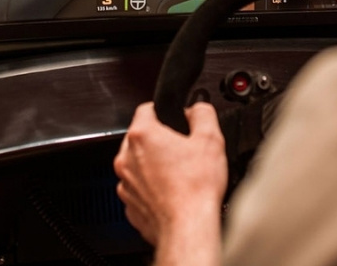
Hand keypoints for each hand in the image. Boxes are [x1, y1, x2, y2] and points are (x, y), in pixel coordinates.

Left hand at [114, 102, 227, 246]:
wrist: (188, 228)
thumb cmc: (196, 189)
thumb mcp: (210, 139)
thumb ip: (202, 114)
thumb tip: (197, 109)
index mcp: (142, 136)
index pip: (146, 109)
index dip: (163, 110)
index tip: (172, 119)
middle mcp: (127, 158)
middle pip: (141, 138)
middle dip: (160, 141)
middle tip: (182, 151)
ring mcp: (126, 183)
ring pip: (138, 165)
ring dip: (154, 166)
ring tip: (179, 175)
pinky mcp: (130, 204)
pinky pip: (139, 189)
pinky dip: (152, 189)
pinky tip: (172, 193)